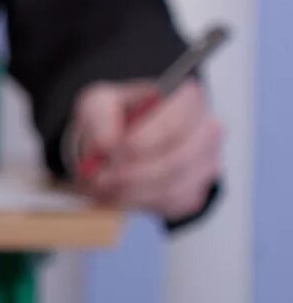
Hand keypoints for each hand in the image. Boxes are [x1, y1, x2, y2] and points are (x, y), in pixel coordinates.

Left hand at [72, 77, 222, 220]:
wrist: (117, 145)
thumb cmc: (114, 119)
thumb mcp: (97, 104)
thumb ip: (100, 119)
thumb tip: (107, 145)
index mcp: (185, 98)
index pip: (176, 121)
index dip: (144, 140)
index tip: (111, 151)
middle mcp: (206, 130)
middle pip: (179, 159)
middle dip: (133, 172)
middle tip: (98, 176)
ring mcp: (206, 164)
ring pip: (174, 186)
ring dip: (131, 190)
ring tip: (101, 184)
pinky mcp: (195, 192)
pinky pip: (171, 204)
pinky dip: (139, 202)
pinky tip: (118, 191)